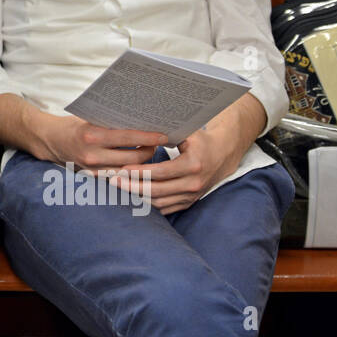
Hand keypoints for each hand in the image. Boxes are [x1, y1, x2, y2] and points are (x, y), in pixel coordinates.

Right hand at [30, 113, 168, 170]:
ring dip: (142, 164)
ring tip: (149, 154)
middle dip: (150, 151)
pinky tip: (137, 165)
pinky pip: (118, 177)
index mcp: (93, 134)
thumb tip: (143, 122)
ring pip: (128, 171)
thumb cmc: (73, 125)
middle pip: (133, 158)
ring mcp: (92, 169)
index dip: (149, 137)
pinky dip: (129, 172)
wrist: (49, 140)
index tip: (164, 135)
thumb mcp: (91, 118)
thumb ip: (113, 123)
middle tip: (158, 144)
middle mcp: (93, 154)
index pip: (129, 137)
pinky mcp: (92, 177)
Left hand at [109, 122, 246, 214]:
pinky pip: (165, 207)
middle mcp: (193, 183)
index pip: (160, 172)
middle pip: (157, 190)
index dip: (139, 172)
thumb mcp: (186, 133)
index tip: (121, 169)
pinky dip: (148, 202)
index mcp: (192, 165)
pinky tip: (133, 195)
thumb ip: (165, 134)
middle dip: (132, 186)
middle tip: (113, 180)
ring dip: (137, 196)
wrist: (222, 155)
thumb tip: (137, 129)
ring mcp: (191, 196)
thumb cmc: (199, 140)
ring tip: (120, 187)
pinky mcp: (189, 202)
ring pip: (159, 202)